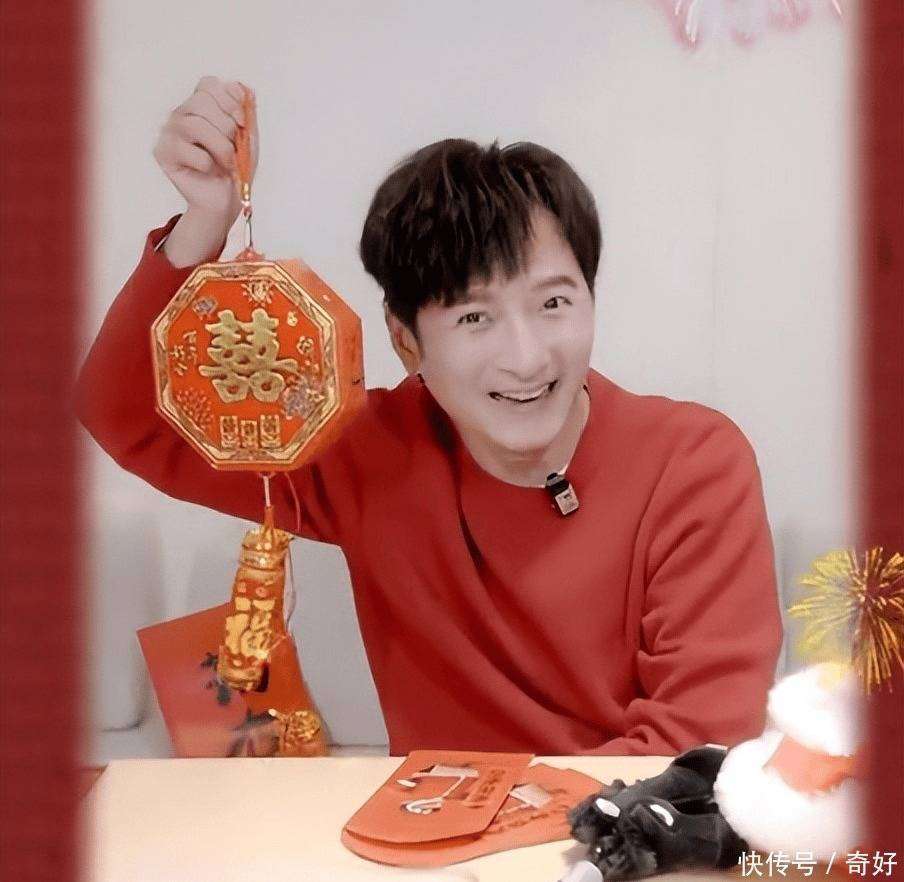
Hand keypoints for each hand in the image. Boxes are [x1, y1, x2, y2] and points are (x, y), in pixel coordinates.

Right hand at [153, 76, 258, 227]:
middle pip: (201, 101)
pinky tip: (210, 171)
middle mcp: (181, 114)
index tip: (243, 123)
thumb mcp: (248, 138)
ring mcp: (169, 132)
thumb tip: (246, 88)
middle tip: (235, 148)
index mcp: (200, 106)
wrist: (226, 201)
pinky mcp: (162, 153)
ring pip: (194, 125)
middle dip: (227, 126)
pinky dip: (207, 163)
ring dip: (220, 146)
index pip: (208, 84)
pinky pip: (187, 150)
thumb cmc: (234, 168)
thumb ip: (246, 112)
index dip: (229, 100)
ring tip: (228, 162)